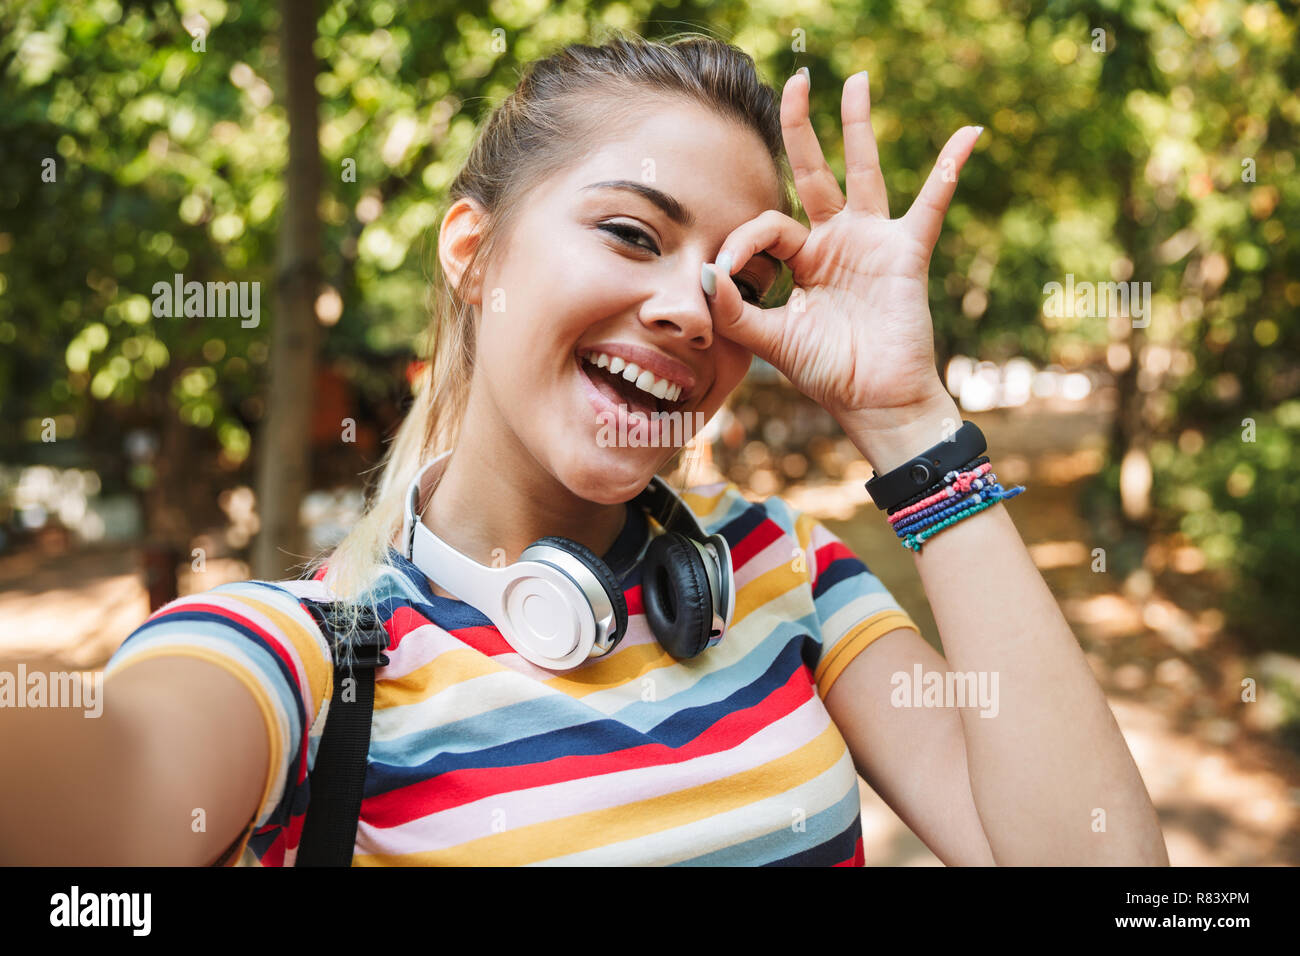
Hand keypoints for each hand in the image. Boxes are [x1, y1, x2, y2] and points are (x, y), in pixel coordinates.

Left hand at [705, 70, 980, 433]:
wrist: (873, 403)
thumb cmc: (826, 373)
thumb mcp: (769, 340)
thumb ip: (734, 309)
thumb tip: (705, 273)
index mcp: (802, 260)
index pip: (768, 225)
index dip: (743, 242)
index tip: (728, 273)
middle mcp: (836, 241)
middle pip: (814, 172)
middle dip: (801, 128)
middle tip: (794, 80)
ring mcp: (872, 242)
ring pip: (863, 172)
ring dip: (859, 125)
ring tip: (857, 79)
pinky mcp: (906, 254)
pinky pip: (931, 205)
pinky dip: (948, 172)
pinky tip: (968, 136)